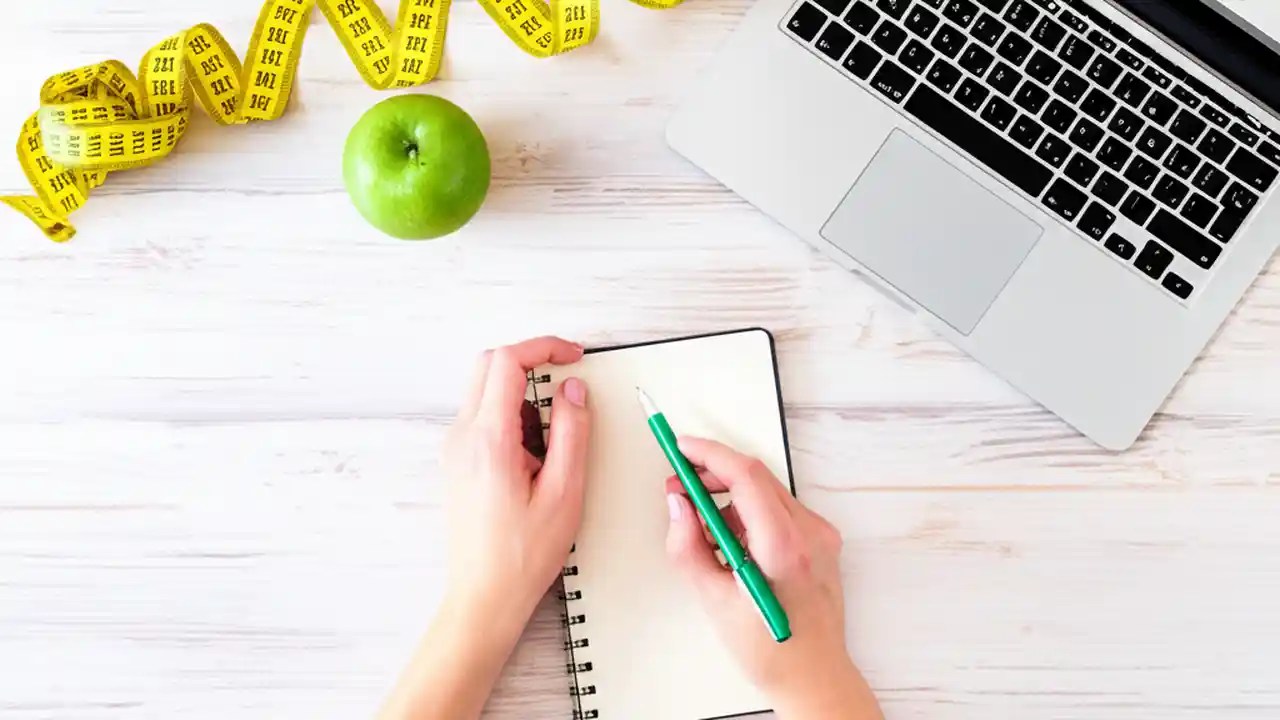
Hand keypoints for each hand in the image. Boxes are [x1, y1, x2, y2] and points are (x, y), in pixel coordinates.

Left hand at [378, 337, 591, 719]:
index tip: (574, 356)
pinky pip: (483, 419)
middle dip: (531, 364)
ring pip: (486, 391)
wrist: (484, 596)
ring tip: (551, 448)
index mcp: (488, 440)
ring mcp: (455, 449)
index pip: (508, 362)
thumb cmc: (521, 555)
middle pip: (490, 366)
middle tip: (567, 383)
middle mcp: (463, 437)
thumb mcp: (564, 492)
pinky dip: (513, 420)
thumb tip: (572, 391)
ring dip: (523, 398)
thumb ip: (571, 432)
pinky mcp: (458, 461)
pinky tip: (535, 461)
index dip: (545, 348)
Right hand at [664, 437, 881, 719]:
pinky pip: (779, 510)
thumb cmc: (772, 652)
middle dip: (714, 475)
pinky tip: (731, 542)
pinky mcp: (820, 542)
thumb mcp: (714, 602)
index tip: (682, 448)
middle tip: (680, 488)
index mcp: (784, 547)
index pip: (746, 476)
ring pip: (766, 492)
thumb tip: (678, 506)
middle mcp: (810, 534)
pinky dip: (749, 514)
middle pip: (756, 478)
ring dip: (730, 497)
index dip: (710, 454)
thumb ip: (688, 548)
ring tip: (702, 528)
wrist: (814, 677)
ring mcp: (820, 536)